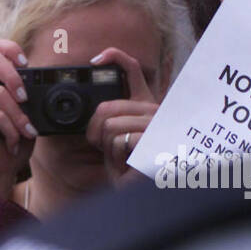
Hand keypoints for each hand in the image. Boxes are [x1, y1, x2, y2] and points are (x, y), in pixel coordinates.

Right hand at [0, 38, 36, 198]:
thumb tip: (39, 81)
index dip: (10, 49)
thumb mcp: (24, 116)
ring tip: (25, 132)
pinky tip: (12, 144)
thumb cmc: (8, 146)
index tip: (27, 64)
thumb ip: (26, 96)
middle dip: (14, 75)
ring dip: (19, 116)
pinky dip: (10, 130)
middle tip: (26, 98)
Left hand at [84, 47, 159, 185]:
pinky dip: (116, 156)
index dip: (114, 57)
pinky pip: (118, 139)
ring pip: (110, 124)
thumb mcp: (111, 139)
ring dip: (107, 148)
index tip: (94, 62)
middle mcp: (153, 109)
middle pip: (106, 107)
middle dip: (96, 132)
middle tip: (109, 148)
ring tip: (122, 158)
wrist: (137, 192)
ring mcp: (157, 124)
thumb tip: (93, 107)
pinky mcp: (155, 138)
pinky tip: (129, 162)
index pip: (131, 69)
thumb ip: (105, 120)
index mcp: (143, 105)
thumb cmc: (126, 168)